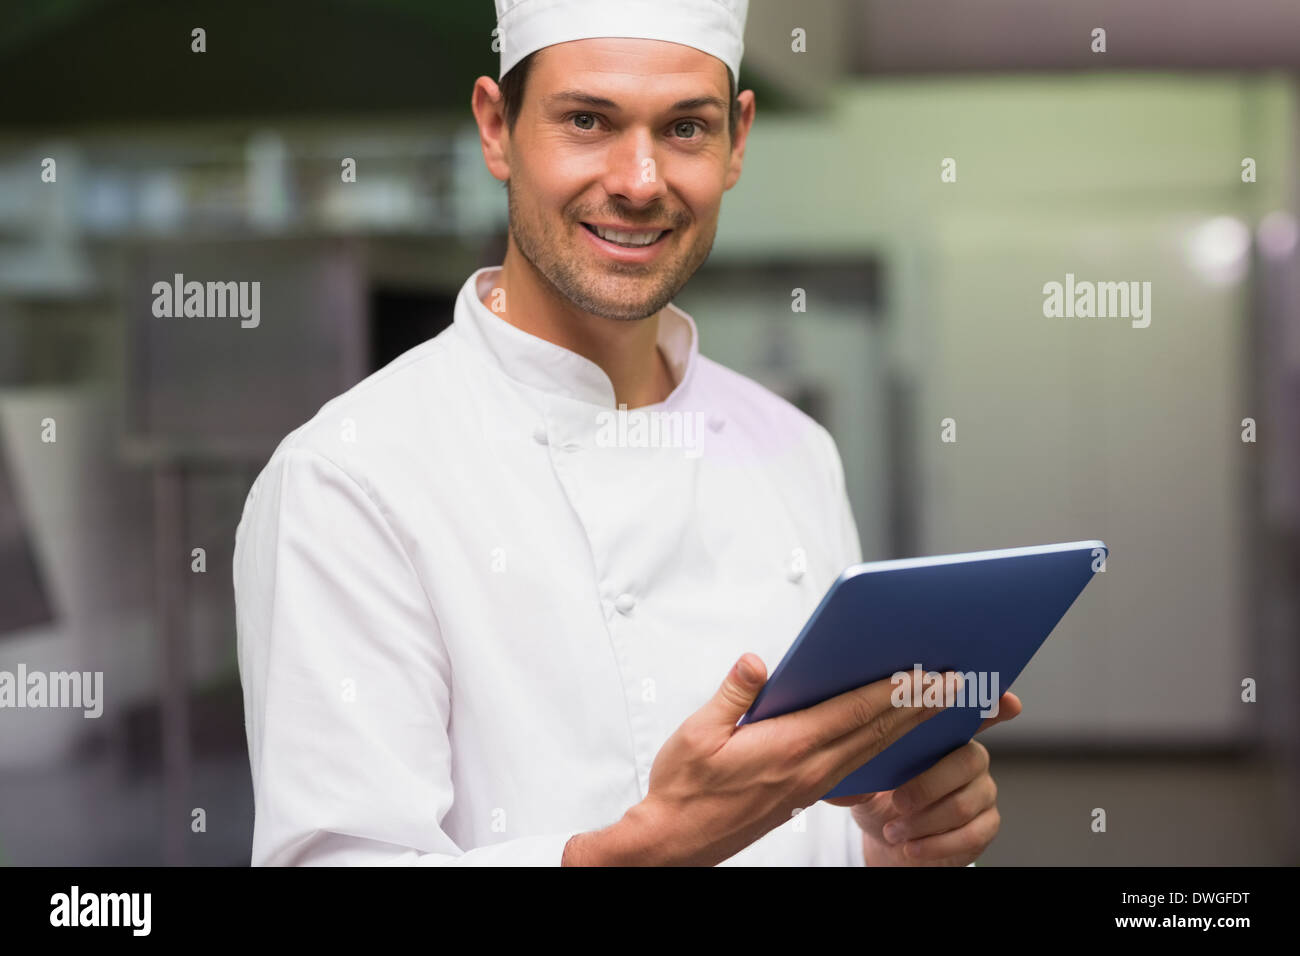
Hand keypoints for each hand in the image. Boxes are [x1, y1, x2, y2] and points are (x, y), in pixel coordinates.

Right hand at [574, 655, 960, 865]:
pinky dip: (880, 749)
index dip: (893, 690)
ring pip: (871, 751)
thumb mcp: (697, 733)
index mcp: (788, 747)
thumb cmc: (683, 788)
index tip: (924, 673)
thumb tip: (757, 664)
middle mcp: (809, 768)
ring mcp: (811, 786)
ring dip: (906, 726)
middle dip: (917, 705)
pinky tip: (890, 740)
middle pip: (875, 731)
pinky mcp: (806, 796)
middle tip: (953, 683)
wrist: (676, 841)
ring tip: (935, 705)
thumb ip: (733, 694)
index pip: (854, 712)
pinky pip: (855, 768)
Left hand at [825, 691, 1021, 865]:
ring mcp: (983, 791)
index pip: (975, 714)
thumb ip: (868, 758)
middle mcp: (971, 758)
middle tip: (897, 802)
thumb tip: (853, 750)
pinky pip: (970, 834)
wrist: (888, 837)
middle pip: (967, 762)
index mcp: (945, 736)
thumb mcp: (867, 776)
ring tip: (893, 831)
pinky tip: (912, 848)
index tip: (1009, 702)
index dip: (996, 706)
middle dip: (928, 785)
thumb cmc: (879, 796)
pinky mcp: (987, 824)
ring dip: (923, 822)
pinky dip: (936, 845)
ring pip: (963, 804)